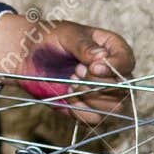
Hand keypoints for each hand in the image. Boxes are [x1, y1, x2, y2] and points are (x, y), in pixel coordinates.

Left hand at [0, 13, 135, 125]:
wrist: (26, 55)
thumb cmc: (48, 38)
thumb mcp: (66, 35)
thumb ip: (84, 46)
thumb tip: (102, 58)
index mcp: (112, 48)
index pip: (127, 62)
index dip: (115, 68)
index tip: (94, 67)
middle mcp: (113, 72)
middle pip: (123, 89)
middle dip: (97, 83)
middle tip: (75, 71)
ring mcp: (102, 92)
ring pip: (114, 107)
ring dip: (90, 97)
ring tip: (71, 81)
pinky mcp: (88, 107)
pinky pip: (95, 119)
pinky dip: (81, 110)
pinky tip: (68, 94)